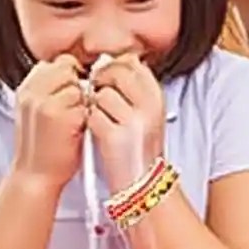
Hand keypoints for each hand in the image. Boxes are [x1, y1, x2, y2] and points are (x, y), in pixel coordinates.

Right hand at [11, 54, 86, 189]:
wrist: (36, 176)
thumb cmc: (44, 146)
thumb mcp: (36, 111)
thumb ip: (50, 89)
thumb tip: (77, 72)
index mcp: (25, 89)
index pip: (56, 62)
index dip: (71, 75)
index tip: (75, 93)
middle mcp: (31, 92)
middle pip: (68, 68)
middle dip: (78, 85)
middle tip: (77, 108)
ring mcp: (44, 103)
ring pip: (79, 86)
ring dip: (85, 102)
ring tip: (76, 122)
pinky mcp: (60, 116)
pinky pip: (86, 104)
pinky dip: (89, 116)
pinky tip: (80, 130)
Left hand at [88, 54, 164, 191]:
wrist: (143, 185)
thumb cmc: (140, 150)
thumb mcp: (148, 115)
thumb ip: (136, 90)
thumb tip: (117, 63)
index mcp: (158, 98)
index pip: (133, 63)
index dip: (115, 67)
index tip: (109, 80)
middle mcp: (149, 106)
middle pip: (115, 72)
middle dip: (101, 81)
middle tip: (100, 97)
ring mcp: (133, 121)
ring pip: (100, 94)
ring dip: (95, 106)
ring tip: (104, 121)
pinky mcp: (115, 136)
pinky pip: (91, 115)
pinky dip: (90, 123)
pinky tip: (98, 134)